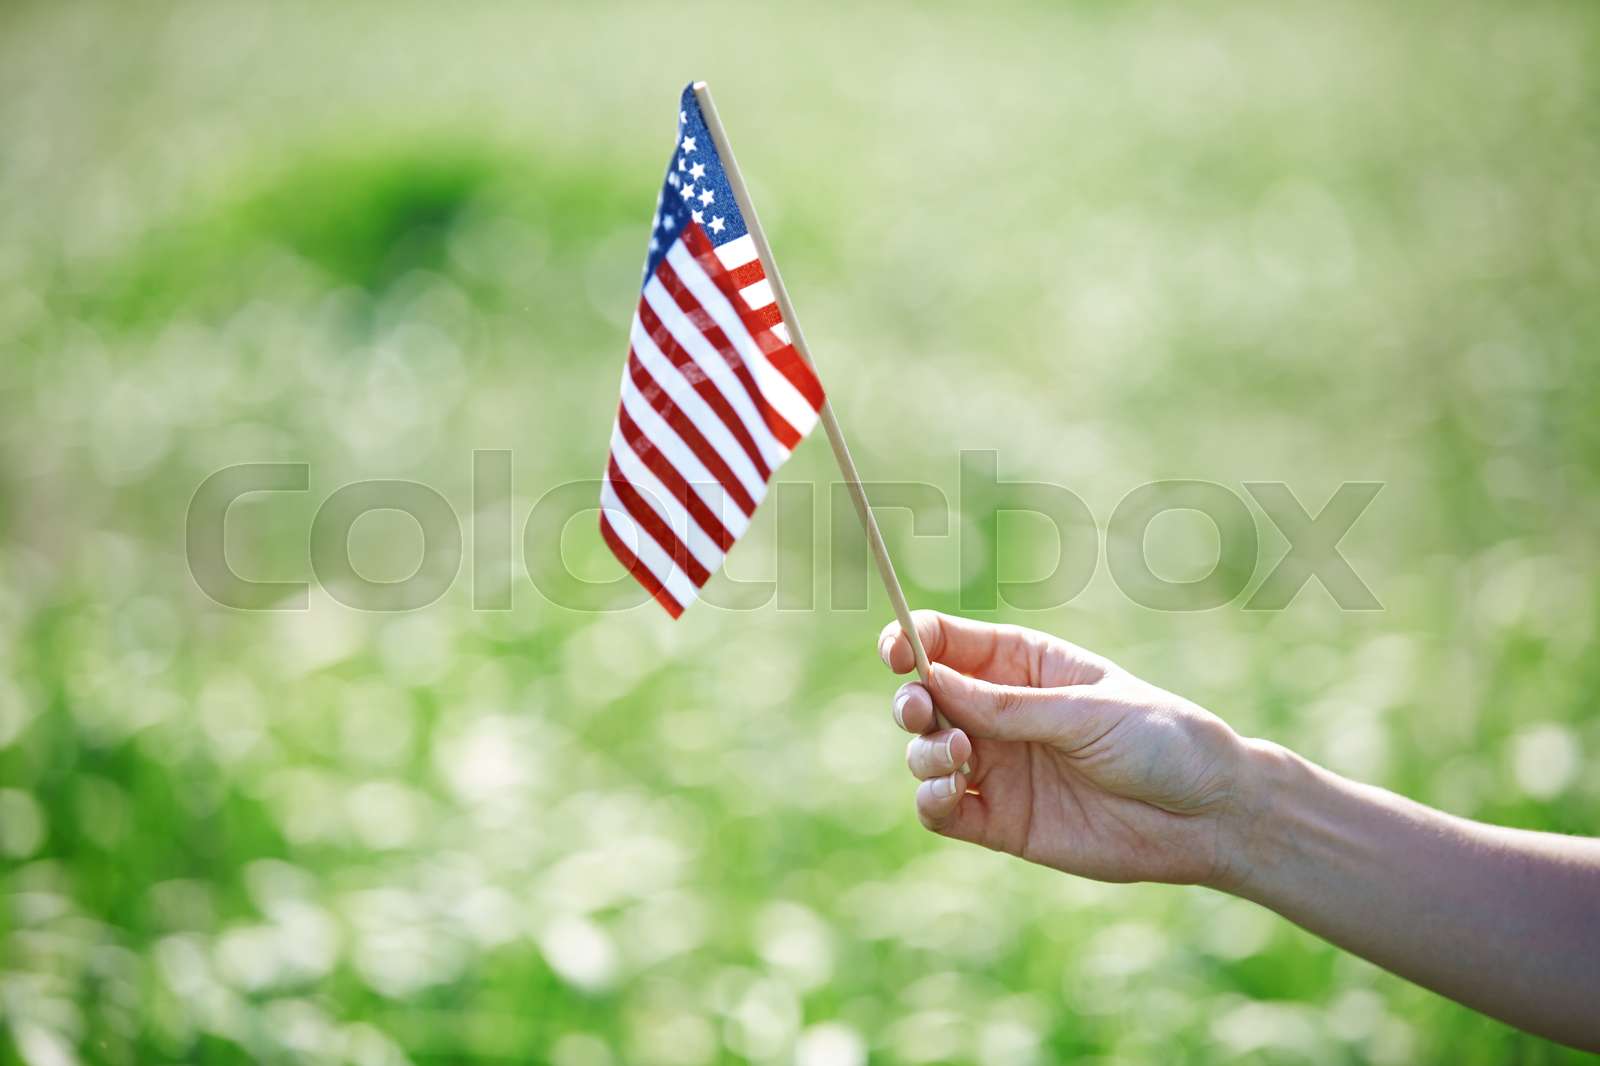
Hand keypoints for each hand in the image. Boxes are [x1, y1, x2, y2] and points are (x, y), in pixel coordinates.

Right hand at [881, 611, 1250, 886]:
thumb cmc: (1161, 740)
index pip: (948, 642)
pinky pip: (940, 811)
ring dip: (923, 752)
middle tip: (923, 711)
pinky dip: (930, 801)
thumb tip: (931, 682)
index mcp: (1023, 664)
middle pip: (924, 696)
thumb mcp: (1085, 712)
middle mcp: (1001, 713)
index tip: (896, 652)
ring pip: (923, 753)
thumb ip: (1008, 706)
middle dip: (911, 701)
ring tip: (959, 756)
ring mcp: (998, 767)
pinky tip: (948, 794)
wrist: (1209, 816)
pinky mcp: (1000, 822)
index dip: (912, 641)